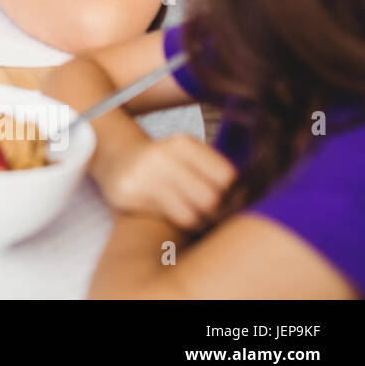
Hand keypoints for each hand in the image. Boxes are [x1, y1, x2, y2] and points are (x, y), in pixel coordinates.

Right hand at [93, 133, 236, 230]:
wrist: (115, 158)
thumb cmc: (161, 162)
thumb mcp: (187, 155)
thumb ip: (214, 170)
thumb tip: (248, 196)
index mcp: (182, 143)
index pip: (226, 176)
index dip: (234, 193)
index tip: (230, 199)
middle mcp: (162, 155)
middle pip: (211, 198)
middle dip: (216, 212)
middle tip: (214, 214)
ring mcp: (143, 174)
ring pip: (192, 214)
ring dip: (199, 221)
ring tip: (195, 215)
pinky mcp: (129, 193)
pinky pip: (170, 219)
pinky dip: (179, 222)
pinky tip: (174, 214)